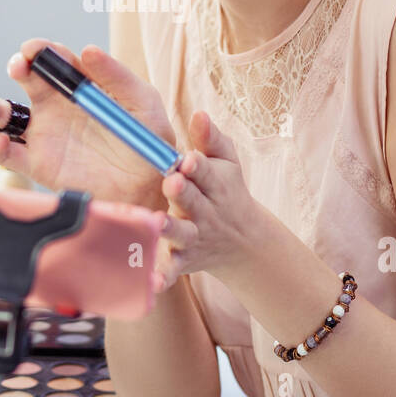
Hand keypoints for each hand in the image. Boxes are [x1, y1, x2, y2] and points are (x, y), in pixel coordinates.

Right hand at [0, 38, 174, 210]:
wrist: (146, 190)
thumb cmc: (148, 142)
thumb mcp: (142, 103)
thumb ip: (117, 77)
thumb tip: (87, 50)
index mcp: (80, 85)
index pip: (54, 59)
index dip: (41, 50)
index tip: (35, 49)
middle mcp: (56, 105)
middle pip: (25, 79)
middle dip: (17, 68)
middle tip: (19, 68)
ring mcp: (44, 134)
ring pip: (5, 115)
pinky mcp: (38, 164)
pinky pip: (8, 154)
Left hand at [154, 110, 264, 291]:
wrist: (245, 243)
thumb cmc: (227, 191)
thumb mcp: (227, 163)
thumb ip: (211, 139)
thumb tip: (198, 113)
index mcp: (215, 184)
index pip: (206, 171)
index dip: (197, 165)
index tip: (186, 159)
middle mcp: (205, 212)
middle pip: (193, 201)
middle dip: (184, 193)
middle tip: (173, 183)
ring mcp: (194, 238)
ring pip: (181, 234)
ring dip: (170, 229)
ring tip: (156, 223)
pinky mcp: (184, 261)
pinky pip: (172, 270)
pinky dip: (162, 277)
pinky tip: (150, 283)